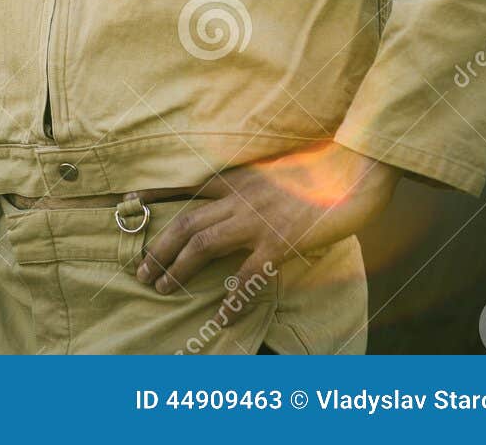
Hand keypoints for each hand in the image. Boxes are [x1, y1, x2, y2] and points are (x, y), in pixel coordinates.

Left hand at [136, 142, 399, 315]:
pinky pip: (247, 276)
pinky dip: (232, 299)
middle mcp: (240, 196)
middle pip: (186, 221)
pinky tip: (223, 317)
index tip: (130, 206)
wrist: (354, 168)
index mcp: (239, 177)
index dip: (158, 199)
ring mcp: (257, 219)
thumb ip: (256, 186)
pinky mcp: (278, 241)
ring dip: (177, 268)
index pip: (189, 189)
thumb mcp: (278, 171)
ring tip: (162, 288)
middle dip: (160, 247)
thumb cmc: (322, 170)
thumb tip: (243, 203)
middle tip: (142, 270)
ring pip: (202, 245)